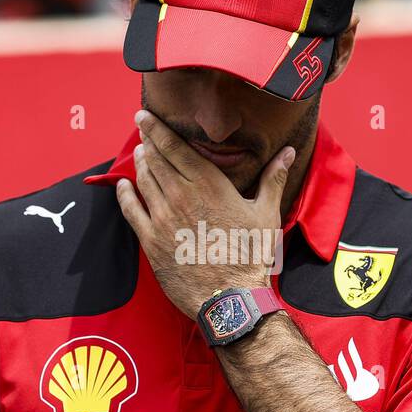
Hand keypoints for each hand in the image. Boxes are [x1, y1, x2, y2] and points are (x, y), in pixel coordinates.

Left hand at [116, 109, 295, 318]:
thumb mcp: (265, 213)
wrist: (230, 297)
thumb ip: (272, 178)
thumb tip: (288, 151)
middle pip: (157, 159)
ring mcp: (162, 218)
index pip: (176, 147)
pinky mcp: (151, 240)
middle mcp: (181, 196)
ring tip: (140, 152)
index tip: (145, 115)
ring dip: (140, 163)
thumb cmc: (250, 256)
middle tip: (140, 126)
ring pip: (144, 180)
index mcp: (209, 185)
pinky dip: (125, 194)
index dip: (158, 128)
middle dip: (146, 139)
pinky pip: (131, 210)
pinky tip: (123, 185)